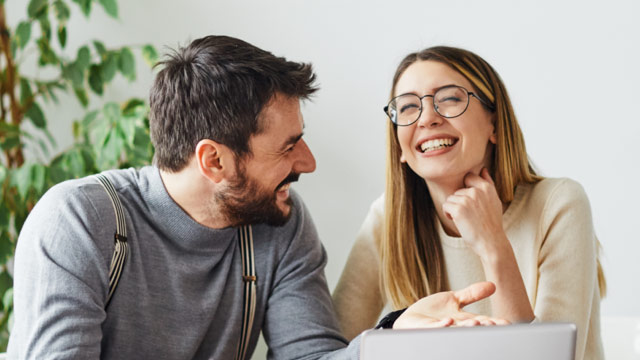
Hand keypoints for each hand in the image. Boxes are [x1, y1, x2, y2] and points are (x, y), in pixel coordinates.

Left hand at [393, 281, 508, 328]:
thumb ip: (472, 294)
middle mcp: (455, 327)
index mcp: (463, 320)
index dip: (494, 323)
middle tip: (492, 324)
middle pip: (472, 328)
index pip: (483, 322)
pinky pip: (436, 329)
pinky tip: (450, 321)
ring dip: (467, 327)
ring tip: (476, 322)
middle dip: (483, 327)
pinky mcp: (427, 329)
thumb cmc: (433, 313)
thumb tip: (493, 285)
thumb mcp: (454, 300)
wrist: (411, 321)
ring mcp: (442, 330)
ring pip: (457, 330)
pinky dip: (443, 326)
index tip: (506, 323)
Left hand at [442, 168, 506, 258]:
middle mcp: (476, 191)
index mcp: (486, 188)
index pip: (469, 177)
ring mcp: (467, 200)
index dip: (466, 190)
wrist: (491, 242)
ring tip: (466, 219)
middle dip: (460, 202)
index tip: (470, 202)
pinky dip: (448, 214)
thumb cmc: (492, 222)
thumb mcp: (494, 200)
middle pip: (458, 191)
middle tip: (471, 215)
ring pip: (451, 198)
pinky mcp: (458, 209)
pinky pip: (446, 206)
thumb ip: (488, 183)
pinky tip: (458, 221)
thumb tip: (483, 169)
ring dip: (454, 209)